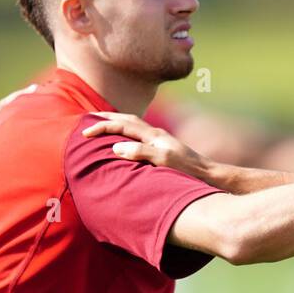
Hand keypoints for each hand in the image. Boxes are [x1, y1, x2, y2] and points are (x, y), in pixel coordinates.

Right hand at [82, 112, 208, 176]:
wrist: (208, 174)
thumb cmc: (187, 169)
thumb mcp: (163, 161)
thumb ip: (141, 152)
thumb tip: (116, 147)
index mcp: (153, 135)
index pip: (122, 125)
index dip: (102, 126)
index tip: (85, 133)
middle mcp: (156, 134)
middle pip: (126, 119)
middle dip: (106, 118)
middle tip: (87, 119)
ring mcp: (160, 140)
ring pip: (133, 125)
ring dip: (116, 123)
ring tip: (102, 125)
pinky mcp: (163, 148)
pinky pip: (139, 135)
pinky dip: (126, 134)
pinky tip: (125, 142)